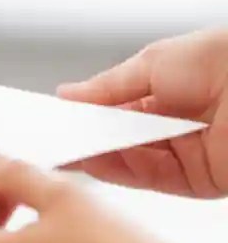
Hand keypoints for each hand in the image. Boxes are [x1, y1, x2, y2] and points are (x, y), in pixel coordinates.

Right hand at [58, 28, 227, 197]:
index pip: (116, 108)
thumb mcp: (156, 62)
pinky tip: (89, 160)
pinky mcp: (197, 181)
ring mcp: (187, 153)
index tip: (51, 116)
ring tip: (60, 148)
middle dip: (83, 135)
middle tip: (46, 136)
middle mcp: (178, 124)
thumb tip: (68, 95)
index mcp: (172, 89)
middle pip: (118, 137)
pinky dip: (116, 171)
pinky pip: (148, 177)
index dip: (83, 112)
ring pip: (128, 160)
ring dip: (93, 155)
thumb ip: (109, 86)